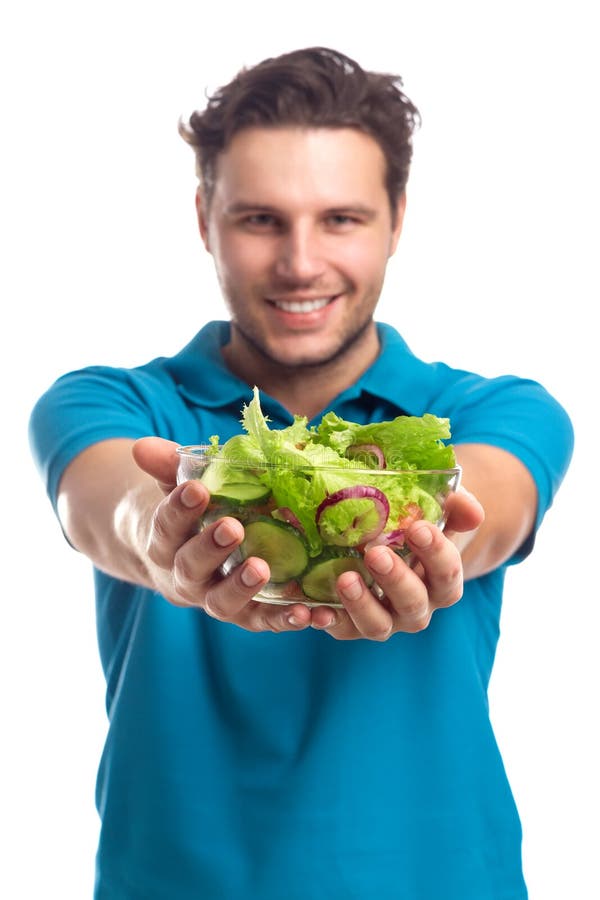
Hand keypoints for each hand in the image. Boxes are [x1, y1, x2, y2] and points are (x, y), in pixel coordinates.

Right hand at [132, 438, 313, 630]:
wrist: (191, 560)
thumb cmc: (193, 513)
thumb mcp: (180, 486)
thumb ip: (168, 465)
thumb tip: (142, 446)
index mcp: (166, 541)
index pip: (166, 525)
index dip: (179, 509)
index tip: (197, 489)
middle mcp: (185, 576)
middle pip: (190, 567)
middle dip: (210, 548)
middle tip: (233, 528)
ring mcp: (214, 598)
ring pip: (221, 602)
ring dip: (241, 587)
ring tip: (261, 568)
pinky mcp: (245, 615)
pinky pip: (261, 621)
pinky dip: (283, 620)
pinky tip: (306, 612)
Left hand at [308, 488, 484, 639]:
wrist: (387, 544)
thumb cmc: (415, 525)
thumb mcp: (438, 511)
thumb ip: (456, 506)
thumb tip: (473, 512)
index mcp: (442, 582)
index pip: (448, 574)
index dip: (436, 553)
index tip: (418, 528)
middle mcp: (416, 607)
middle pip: (413, 603)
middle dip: (395, 579)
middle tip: (375, 553)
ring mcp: (385, 619)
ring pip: (378, 625)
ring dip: (362, 605)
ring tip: (345, 579)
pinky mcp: (352, 625)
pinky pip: (341, 629)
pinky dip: (327, 621)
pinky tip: (313, 610)